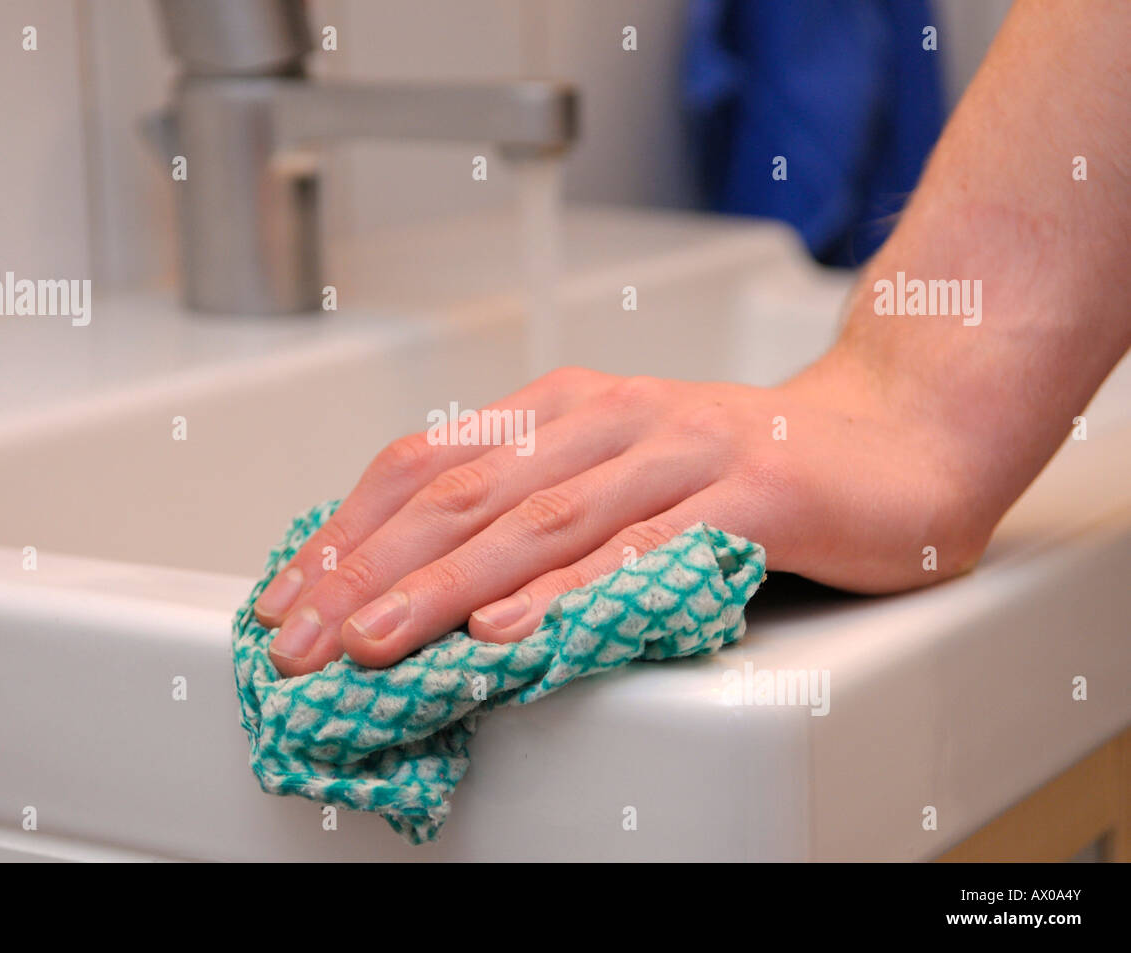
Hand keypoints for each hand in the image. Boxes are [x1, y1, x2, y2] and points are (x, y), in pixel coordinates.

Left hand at [253, 354, 992, 675]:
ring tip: (372, 645)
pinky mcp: (749, 500)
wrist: (890, 438)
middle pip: (464, 497)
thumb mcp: (616, 471)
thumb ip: (532, 508)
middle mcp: (610, 420)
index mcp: (565, 409)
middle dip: (367, 572)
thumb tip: (418, 581)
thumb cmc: (738, 470)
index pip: (429, 465)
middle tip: (299, 638)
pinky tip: (512, 631)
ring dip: (443, 588)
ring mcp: (679, 454)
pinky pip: (645, 551)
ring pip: (539, 524)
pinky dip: (570, 592)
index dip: (348, 531)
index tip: (287, 595)